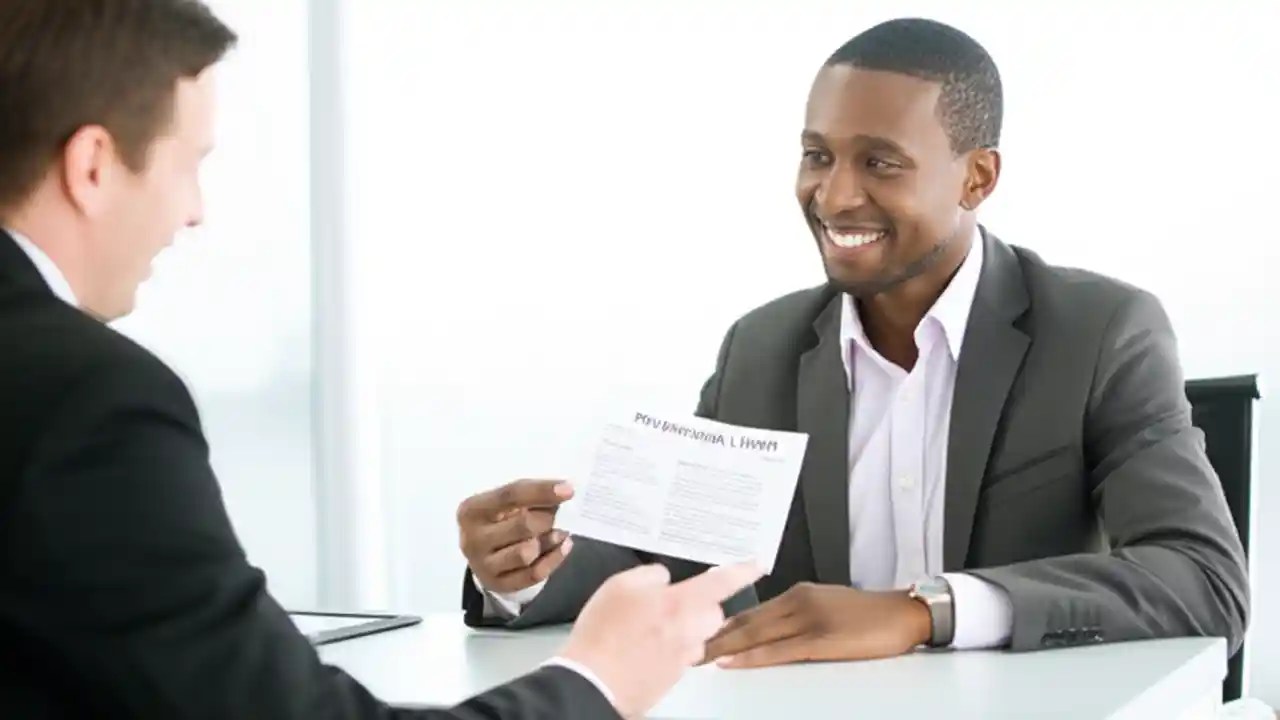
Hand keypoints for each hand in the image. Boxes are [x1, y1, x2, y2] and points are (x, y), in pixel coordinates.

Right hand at [456, 479, 574, 593]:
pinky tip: (563, 546)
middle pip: (522, 525)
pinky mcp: (498, 584)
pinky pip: (534, 574)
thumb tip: (563, 492)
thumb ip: (528, 497)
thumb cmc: (497, 520)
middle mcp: (473, 539)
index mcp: (471, 510)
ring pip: (526, 553)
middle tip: (556, 515)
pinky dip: (554, 558)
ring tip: (559, 532)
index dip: (541, 491)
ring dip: (549, 540)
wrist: (483, 554)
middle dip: (547, 518)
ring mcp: (483, 566)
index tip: (568, 489)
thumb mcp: (505, 503)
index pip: (510, 496)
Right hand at [561, 562, 762, 718]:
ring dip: (684, 629)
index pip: (722, 582)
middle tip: (672, 602)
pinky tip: (641, 649)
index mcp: (681, 604)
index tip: (758, 564)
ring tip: (648, 629)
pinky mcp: (673, 679)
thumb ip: (650, 577)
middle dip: (701, 606)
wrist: (591, 682)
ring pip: (697, 637)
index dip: (743, 571)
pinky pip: (680, 656)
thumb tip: (663, 580)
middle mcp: (690, 632)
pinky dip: (668, 650)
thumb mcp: (619, 585)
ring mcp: (683, 659)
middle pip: (713, 614)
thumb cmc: (604, 632)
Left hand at [702, 582, 931, 668]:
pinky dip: (750, 656)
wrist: (904, 614)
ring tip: (696, 657)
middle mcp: (798, 601)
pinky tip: (731, 662)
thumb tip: (768, 631)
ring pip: (755, 634)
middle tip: (684, 646)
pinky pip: (777, 650)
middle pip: (746, 621)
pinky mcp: (820, 639)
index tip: (696, 632)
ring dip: (722, 647)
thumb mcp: (828, 607)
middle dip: (712, 635)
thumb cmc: (870, 616)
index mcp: (798, 593)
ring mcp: (808, 619)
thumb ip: (797, 615)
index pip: (751, 611)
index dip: (721, 623)